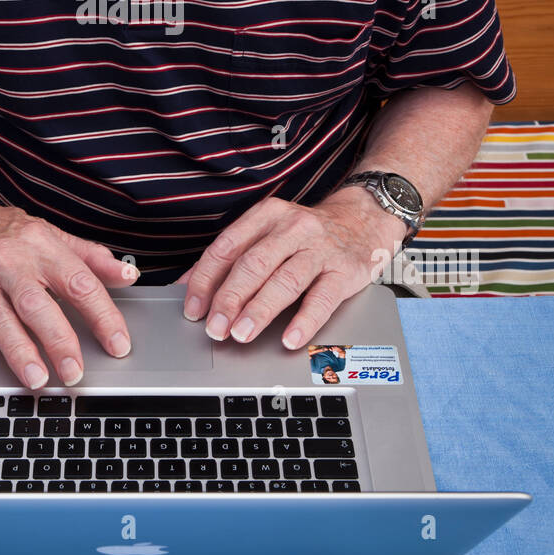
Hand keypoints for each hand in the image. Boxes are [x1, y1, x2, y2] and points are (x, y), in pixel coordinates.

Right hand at [0, 199, 137, 386]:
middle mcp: (11, 262)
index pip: (80, 282)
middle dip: (60, 340)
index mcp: (41, 247)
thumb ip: (90, 257)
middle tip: (75, 371)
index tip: (118, 344)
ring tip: (37, 378)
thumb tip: (128, 275)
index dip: (102, 315)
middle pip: (39, 304)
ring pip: (1, 316)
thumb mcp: (48, 234)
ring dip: (19, 349)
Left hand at [177, 186, 405, 350]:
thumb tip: (190, 286)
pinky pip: (322, 299)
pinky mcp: (345, 270)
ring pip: (284, 281)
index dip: (206, 279)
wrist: (363, 220)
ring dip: (259, 310)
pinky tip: (290, 339)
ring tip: (241, 334)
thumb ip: (233, 256)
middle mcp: (292, 228)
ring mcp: (320, 249)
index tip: (193, 308)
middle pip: (253, 264)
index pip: (227, 247)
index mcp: (266, 215)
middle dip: (229, 298)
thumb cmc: (307, 234)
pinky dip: (304, 321)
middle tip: (214, 327)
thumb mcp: (269, 232)